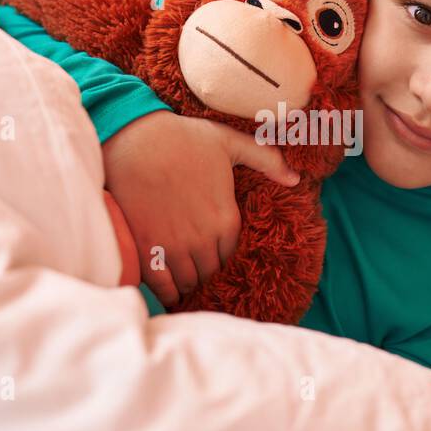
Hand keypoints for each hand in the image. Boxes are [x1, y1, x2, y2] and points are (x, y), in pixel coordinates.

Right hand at [102, 111, 298, 307]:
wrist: (135, 139)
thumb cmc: (182, 137)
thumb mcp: (230, 141)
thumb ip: (266, 159)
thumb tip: (296, 178)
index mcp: (226, 219)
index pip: (231, 256)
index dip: (222, 257)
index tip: (214, 256)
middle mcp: (204, 240)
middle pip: (210, 273)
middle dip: (206, 273)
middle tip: (198, 270)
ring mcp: (175, 247)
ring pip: (188, 282)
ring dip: (188, 284)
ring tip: (184, 281)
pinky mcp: (147, 250)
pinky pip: (162, 286)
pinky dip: (167, 293)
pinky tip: (168, 291)